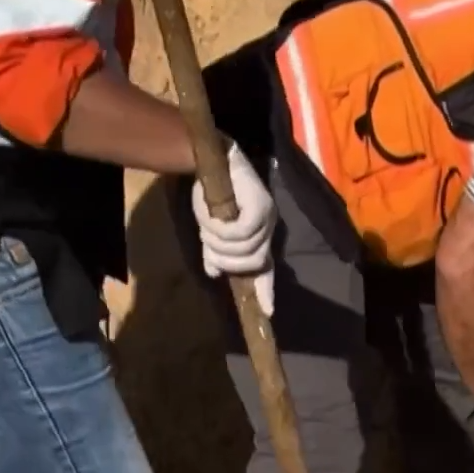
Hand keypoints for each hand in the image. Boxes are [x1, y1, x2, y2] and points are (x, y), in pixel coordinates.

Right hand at [192, 143, 277, 315]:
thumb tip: (214, 273)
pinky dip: (220, 231)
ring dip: (218, 244)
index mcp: (259, 237)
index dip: (266, 291)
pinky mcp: (260, 207)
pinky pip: (239, 233)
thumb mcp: (210, 229)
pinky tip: (211, 221)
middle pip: (254, 263)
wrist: (208, 160)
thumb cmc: (211, 193)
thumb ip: (214, 252)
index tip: (267, 312)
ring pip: (244, 249)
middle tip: (208, 246)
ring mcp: (267, 218)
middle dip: (226, 260)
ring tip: (206, 229)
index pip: (267, 269)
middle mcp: (268, 229)